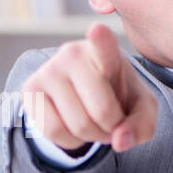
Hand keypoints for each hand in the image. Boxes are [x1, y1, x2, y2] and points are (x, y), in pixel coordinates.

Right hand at [20, 22, 158, 153]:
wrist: (85, 95)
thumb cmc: (117, 96)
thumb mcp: (140, 109)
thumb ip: (141, 125)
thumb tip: (119, 142)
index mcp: (107, 50)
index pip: (104, 44)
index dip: (100, 39)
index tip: (97, 29)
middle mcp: (74, 53)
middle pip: (102, 111)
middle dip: (112, 129)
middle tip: (112, 124)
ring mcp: (49, 69)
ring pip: (78, 125)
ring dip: (93, 138)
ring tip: (95, 125)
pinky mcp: (30, 89)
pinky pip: (53, 132)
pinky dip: (70, 142)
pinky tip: (74, 129)